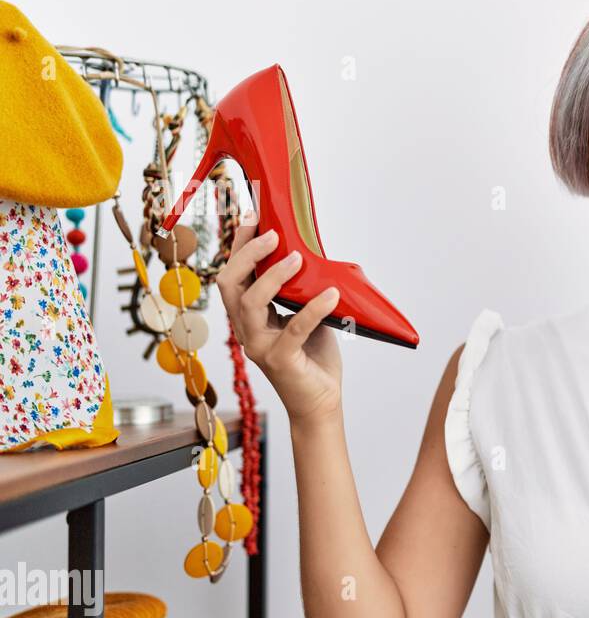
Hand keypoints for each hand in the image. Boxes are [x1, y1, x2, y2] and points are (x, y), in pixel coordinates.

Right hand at [215, 211, 343, 424]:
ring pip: (250, 302)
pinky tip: (330, 294)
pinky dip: (313, 308)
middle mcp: (246, 328)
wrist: (320, 402)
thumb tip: (311, 256)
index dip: (238, 244)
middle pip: (229, 283)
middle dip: (247, 252)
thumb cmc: (312, 358)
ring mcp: (259, 345)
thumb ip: (300, 291)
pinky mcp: (280, 360)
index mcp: (248, 315)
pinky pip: (294, 328)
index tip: (251, 215)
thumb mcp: (305, 316)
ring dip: (273, 275)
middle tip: (272, 233)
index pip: (233, 273)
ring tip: (297, 258)